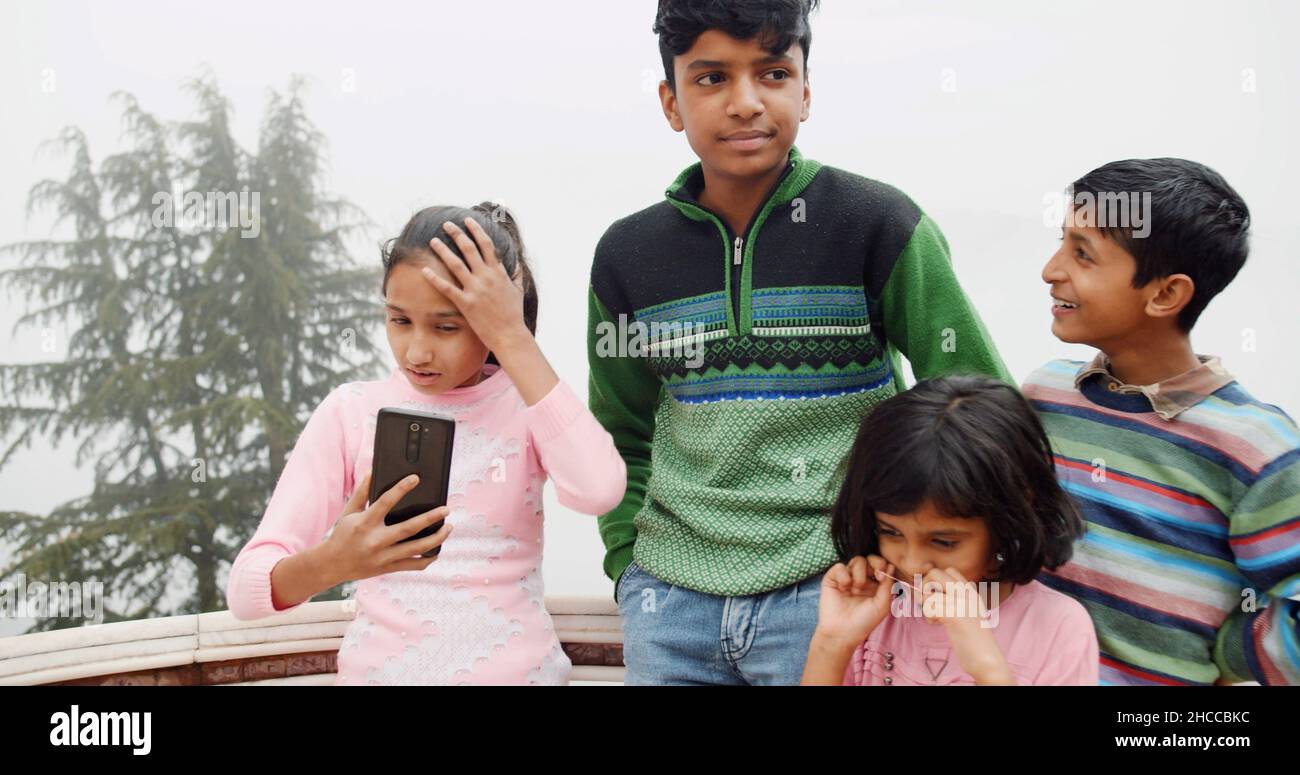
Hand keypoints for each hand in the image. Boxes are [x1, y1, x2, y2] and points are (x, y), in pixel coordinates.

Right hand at [321, 472, 452, 582]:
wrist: (331, 565)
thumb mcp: (349, 512)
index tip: (416, 479)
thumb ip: (362, 493)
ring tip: (448, 528)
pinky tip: (437, 550)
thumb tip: (372, 472)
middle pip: (408, 529)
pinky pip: (412, 565)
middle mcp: (375, 540)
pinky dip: (427, 559)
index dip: (401, 488)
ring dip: (435, 539)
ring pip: (415, 549)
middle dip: (430, 519)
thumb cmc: (342, 534)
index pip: (386, 502)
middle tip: (446, 509)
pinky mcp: (387, 568)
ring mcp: (382, 557)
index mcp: (365, 523)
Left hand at [422, 218, 528, 355]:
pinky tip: (424, 270)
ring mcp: (475, 290)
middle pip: (469, 249)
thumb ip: (516, 274)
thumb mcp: (518, 290)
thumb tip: (517, 263)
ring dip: (443, 250)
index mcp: (498, 272)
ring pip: (455, 264)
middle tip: (446, 224)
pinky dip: (434, 278)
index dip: (476, 230)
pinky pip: (447, 288)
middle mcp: (486, 277)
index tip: (467, 220)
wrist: (510, 335)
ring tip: (433, 241)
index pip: (486, 244)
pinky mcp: (466, 303)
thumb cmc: (514, 314)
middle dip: (456, 234)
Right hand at [812, 555, 897, 647]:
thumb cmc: (864, 622)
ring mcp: (847, 578)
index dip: (884, 566)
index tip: (883, 577)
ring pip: (857, 561)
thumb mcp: (882, 605)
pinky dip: (844, 575)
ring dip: (859, 573)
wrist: (842, 632)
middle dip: (875, 562)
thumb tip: (891, 566)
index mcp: (875, 585)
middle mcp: (862, 579)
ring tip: (856, 588)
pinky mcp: (832, 579)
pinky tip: (844, 587)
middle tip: (876, 574)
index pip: (882, 566)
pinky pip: (840, 567)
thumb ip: (887, 586)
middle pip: (870, 559)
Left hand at [920, 567, 1012, 682]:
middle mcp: (966, 594)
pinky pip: (928, 606)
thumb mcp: (970, 613)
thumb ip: (956, 600)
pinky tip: (937, 624)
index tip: (937, 596)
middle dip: (925, 587)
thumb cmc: (975, 640)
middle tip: (930, 604)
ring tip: (935, 617)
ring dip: (925, 604)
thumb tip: (928, 590)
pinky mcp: (953, 615)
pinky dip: (928, 616)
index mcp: (971, 592)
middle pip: (934, 573)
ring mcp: (960, 603)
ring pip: (927, 591)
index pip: (949, 570)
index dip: (936, 580)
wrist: (987, 659)